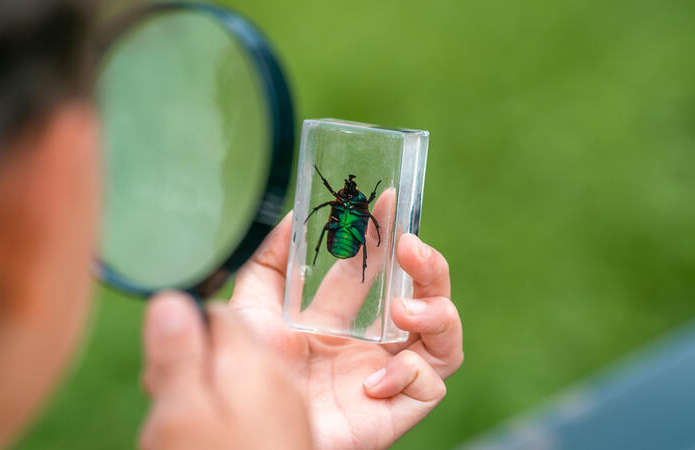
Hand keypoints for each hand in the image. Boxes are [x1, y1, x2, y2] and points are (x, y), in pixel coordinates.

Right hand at [139, 293, 311, 449]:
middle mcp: (280, 380)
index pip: (217, 314)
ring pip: (237, 381)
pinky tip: (206, 442)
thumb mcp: (182, 413)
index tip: (159, 362)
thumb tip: (173, 298)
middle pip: (229, 348)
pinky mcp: (286, 436)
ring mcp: (287, 411)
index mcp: (255, 362)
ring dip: (204, 394)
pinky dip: (223, 418)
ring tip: (179, 430)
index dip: (182, 329)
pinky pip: (250, 410)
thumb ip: (180, 353)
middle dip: (192, 365)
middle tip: (165, 402)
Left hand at [230, 212, 462, 448]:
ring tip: (404, 309)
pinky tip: (370, 380)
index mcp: (343, 319)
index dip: (387, 235)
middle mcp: (373, 343)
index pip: (380, 271)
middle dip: (430, 267)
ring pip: (446, 338)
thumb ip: (270, 261)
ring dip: (438, 313)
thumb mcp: (251, 308)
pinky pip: (430, 385)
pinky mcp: (397, 408)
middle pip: (428, 297)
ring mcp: (389, 375)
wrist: (248, 429)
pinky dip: (409, 373)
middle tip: (410, 247)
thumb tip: (294, 214)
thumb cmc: (249, 375)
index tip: (389, 200)